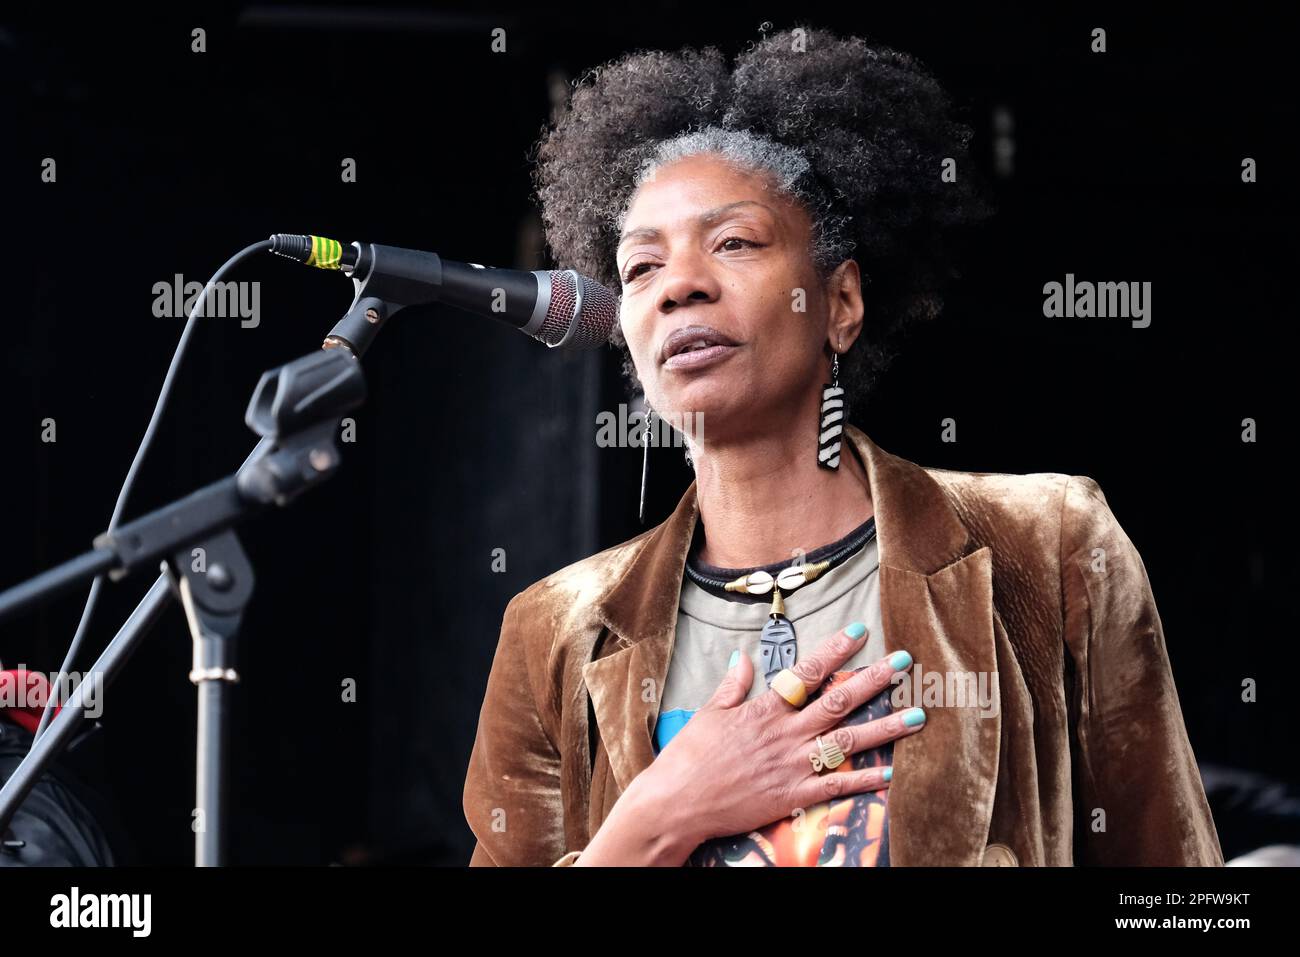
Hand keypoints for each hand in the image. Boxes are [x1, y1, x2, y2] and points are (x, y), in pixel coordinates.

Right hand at [640, 622, 923, 849]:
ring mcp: (792, 765)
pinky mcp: (793, 795)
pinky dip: (865, 780)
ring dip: (885, 728)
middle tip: (903, 663)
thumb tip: (742, 657)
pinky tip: (892, 772)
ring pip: (847, 742)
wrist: (678, 803)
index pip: (806, 673)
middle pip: (838, 702)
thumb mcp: (708, 713)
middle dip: (873, 680)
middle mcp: (784, 734)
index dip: (834, 651)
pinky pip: (837, 786)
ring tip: (916, 715)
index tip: (859, 632)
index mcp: (764, 710)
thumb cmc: (689, 757)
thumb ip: (732, 685)